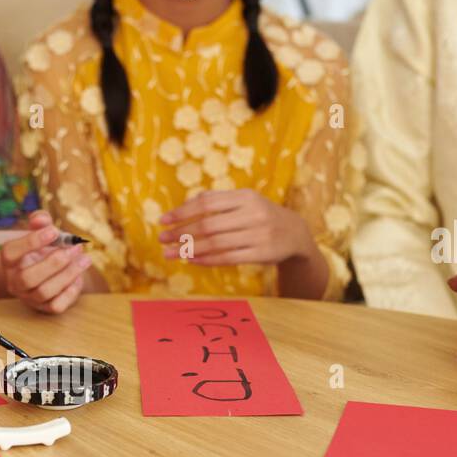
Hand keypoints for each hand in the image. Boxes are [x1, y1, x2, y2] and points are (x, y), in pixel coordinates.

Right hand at [1, 210, 91, 313]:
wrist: (54, 270)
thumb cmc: (45, 248)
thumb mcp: (42, 231)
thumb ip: (41, 221)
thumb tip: (41, 220)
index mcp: (9, 260)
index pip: (11, 253)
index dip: (31, 242)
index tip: (54, 231)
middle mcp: (15, 281)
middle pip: (28, 277)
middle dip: (55, 262)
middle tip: (75, 248)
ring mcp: (29, 297)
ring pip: (44, 291)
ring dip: (68, 273)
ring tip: (84, 259)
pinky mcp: (44, 308)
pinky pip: (57, 305)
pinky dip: (71, 290)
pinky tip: (79, 276)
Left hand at [159, 189, 313, 266]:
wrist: (295, 233)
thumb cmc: (260, 215)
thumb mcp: (245, 201)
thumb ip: (218, 201)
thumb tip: (185, 205)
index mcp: (245, 196)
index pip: (206, 202)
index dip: (182, 211)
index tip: (163, 220)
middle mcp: (253, 213)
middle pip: (208, 224)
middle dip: (181, 233)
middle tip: (162, 239)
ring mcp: (258, 234)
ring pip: (215, 243)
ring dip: (189, 249)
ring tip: (170, 253)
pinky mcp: (262, 253)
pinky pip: (228, 258)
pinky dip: (206, 260)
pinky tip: (191, 260)